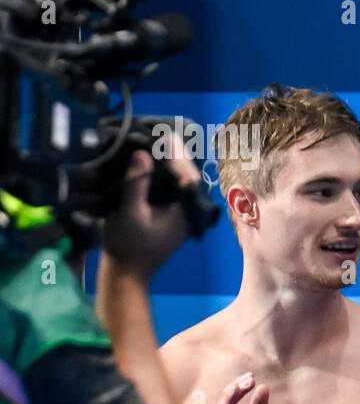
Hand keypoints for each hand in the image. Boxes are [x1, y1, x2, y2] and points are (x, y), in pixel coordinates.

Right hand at [101, 131, 200, 277]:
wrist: (126, 273)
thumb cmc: (127, 245)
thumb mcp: (129, 212)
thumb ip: (137, 183)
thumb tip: (142, 154)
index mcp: (185, 210)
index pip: (186, 174)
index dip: (175, 152)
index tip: (166, 133)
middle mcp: (188, 210)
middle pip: (187, 174)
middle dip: (175, 154)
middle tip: (163, 129)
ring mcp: (181, 213)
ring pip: (181, 181)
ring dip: (170, 162)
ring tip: (157, 139)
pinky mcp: (171, 215)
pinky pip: (172, 189)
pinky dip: (165, 175)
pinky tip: (152, 162)